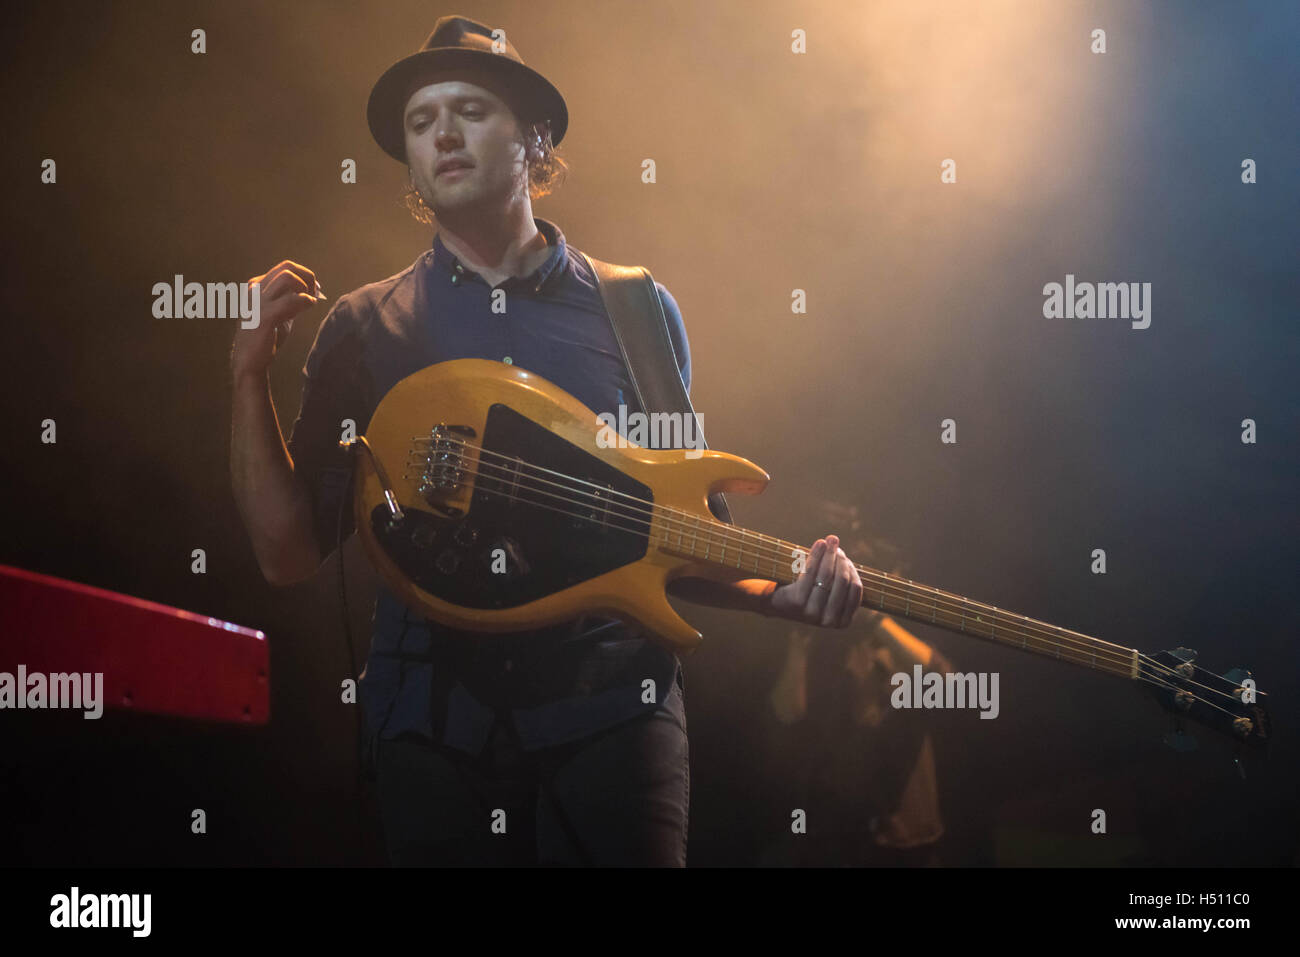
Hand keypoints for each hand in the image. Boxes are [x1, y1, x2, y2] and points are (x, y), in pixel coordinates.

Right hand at [230, 260, 324, 379]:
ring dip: (305, 288)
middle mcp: (255, 290)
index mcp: (256, 286)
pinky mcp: (264, 317)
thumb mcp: (279, 313)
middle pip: (287, 267)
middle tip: (315, 293)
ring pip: (287, 278)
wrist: (249, 360)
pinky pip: (289, 301)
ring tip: (310, 302)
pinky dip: (304, 301)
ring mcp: (258, 302)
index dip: (305, 275)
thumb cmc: (265, 336)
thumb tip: (314, 290)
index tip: (314, 290)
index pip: (285, 268)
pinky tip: (309, 307)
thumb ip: (292, 300)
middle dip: (307, 277)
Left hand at [768, 534, 863, 627]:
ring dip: (829, 554)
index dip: (852, 569)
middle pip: (842, 580)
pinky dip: (816, 555)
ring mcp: (813, 612)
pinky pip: (810, 571)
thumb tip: (845, 552)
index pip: (854, 588)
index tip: (845, 556)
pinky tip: (820, 543)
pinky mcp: (798, 601)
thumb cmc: (807, 595)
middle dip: (840, 559)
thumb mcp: (828, 594)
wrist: (776, 603)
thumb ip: (841, 580)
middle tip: (835, 543)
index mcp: (842, 622)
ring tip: (829, 541)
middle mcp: (829, 621)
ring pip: (827, 574)